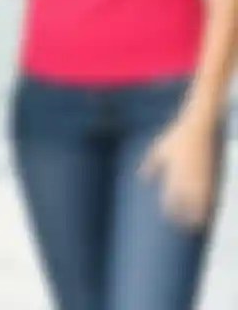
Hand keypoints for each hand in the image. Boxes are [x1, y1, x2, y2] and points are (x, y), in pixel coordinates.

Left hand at [140, 110, 220, 228]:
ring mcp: (201, 176)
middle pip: (186, 204)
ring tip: (197, 225)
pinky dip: (209, 203)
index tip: (169, 217)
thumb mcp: (159, 149)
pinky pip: (212, 193)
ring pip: (201, 202)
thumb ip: (150, 165)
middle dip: (185, 216)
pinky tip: (209, 210)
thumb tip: (141, 178)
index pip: (170, 197)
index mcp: (173, 172)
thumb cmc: (177, 137)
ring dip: (198, 214)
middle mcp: (187, 177)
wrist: (198, 126)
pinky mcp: (212, 174)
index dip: (170, 209)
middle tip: (183, 227)